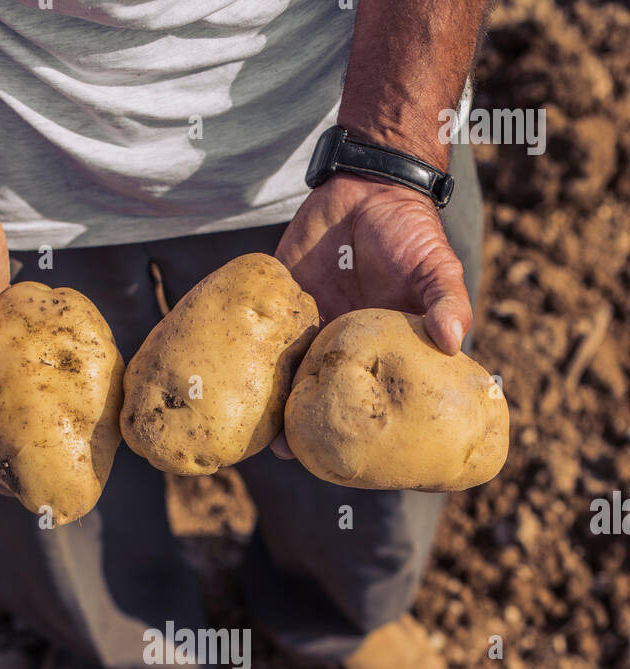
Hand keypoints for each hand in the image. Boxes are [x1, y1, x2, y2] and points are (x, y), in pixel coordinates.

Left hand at [273, 174, 472, 455]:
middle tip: (293, 456)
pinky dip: (250, 356)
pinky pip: (262, 333)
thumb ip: (446, 301)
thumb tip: (454, 341)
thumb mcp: (437, 267)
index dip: (359, 429)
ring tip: (260, 433)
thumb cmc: (410, 231)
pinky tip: (237, 381)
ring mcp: (308, 326)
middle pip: (321, 395)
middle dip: (306, 425)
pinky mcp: (280, 300)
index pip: (368, 398)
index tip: (351, 461)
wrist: (367, 185)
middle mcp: (340, 347)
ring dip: (273, 401)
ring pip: (287, 374)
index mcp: (377, 352)